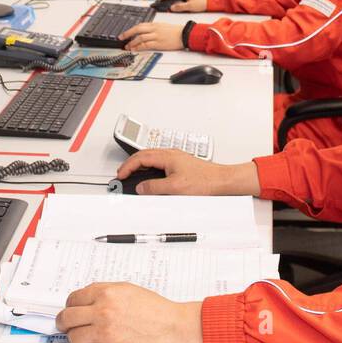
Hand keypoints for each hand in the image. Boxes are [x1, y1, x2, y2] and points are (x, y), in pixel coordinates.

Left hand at [56, 283, 204, 342]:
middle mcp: (102, 311)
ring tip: (84, 336)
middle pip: (67, 318)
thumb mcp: (127, 289)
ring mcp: (104, 333)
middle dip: (63, 322)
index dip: (70, 305)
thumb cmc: (155, 309)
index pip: (72, 299)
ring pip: (73, 337)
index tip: (71, 309)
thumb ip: (104, 292)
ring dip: (76, 337)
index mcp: (105, 293)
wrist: (173, 328)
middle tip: (65, 325)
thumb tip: (84, 299)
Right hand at [116, 148, 260, 195]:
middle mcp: (171, 154)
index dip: (127, 167)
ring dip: (140, 166)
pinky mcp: (181, 165)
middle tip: (122, 174)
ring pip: (152, 159)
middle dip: (130, 164)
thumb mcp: (175, 188)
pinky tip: (150, 177)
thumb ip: (154, 187)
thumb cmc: (204, 181)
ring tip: (132, 175)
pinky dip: (149, 169)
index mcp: (167, 156)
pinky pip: (159, 163)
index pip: (140, 158)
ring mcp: (176, 158)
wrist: (222, 181)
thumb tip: (141, 188)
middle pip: (144, 155)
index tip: (120, 175)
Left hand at [119, 21, 186, 50]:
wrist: (184, 34)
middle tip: (121, 38)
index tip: (125, 33)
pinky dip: (139, 47)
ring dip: (132, 42)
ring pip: (140, 38)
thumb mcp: (163, 26)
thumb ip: (154, 28)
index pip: (140, 25)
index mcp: (155, 24)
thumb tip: (145, 32)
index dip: (131, 29)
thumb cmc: (175, 31)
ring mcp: (156, 36)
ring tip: (127, 46)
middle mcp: (154, 29)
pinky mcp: (159, 43)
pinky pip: (146, 45)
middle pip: (137, 29)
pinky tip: (135, 49)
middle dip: (128, 34)